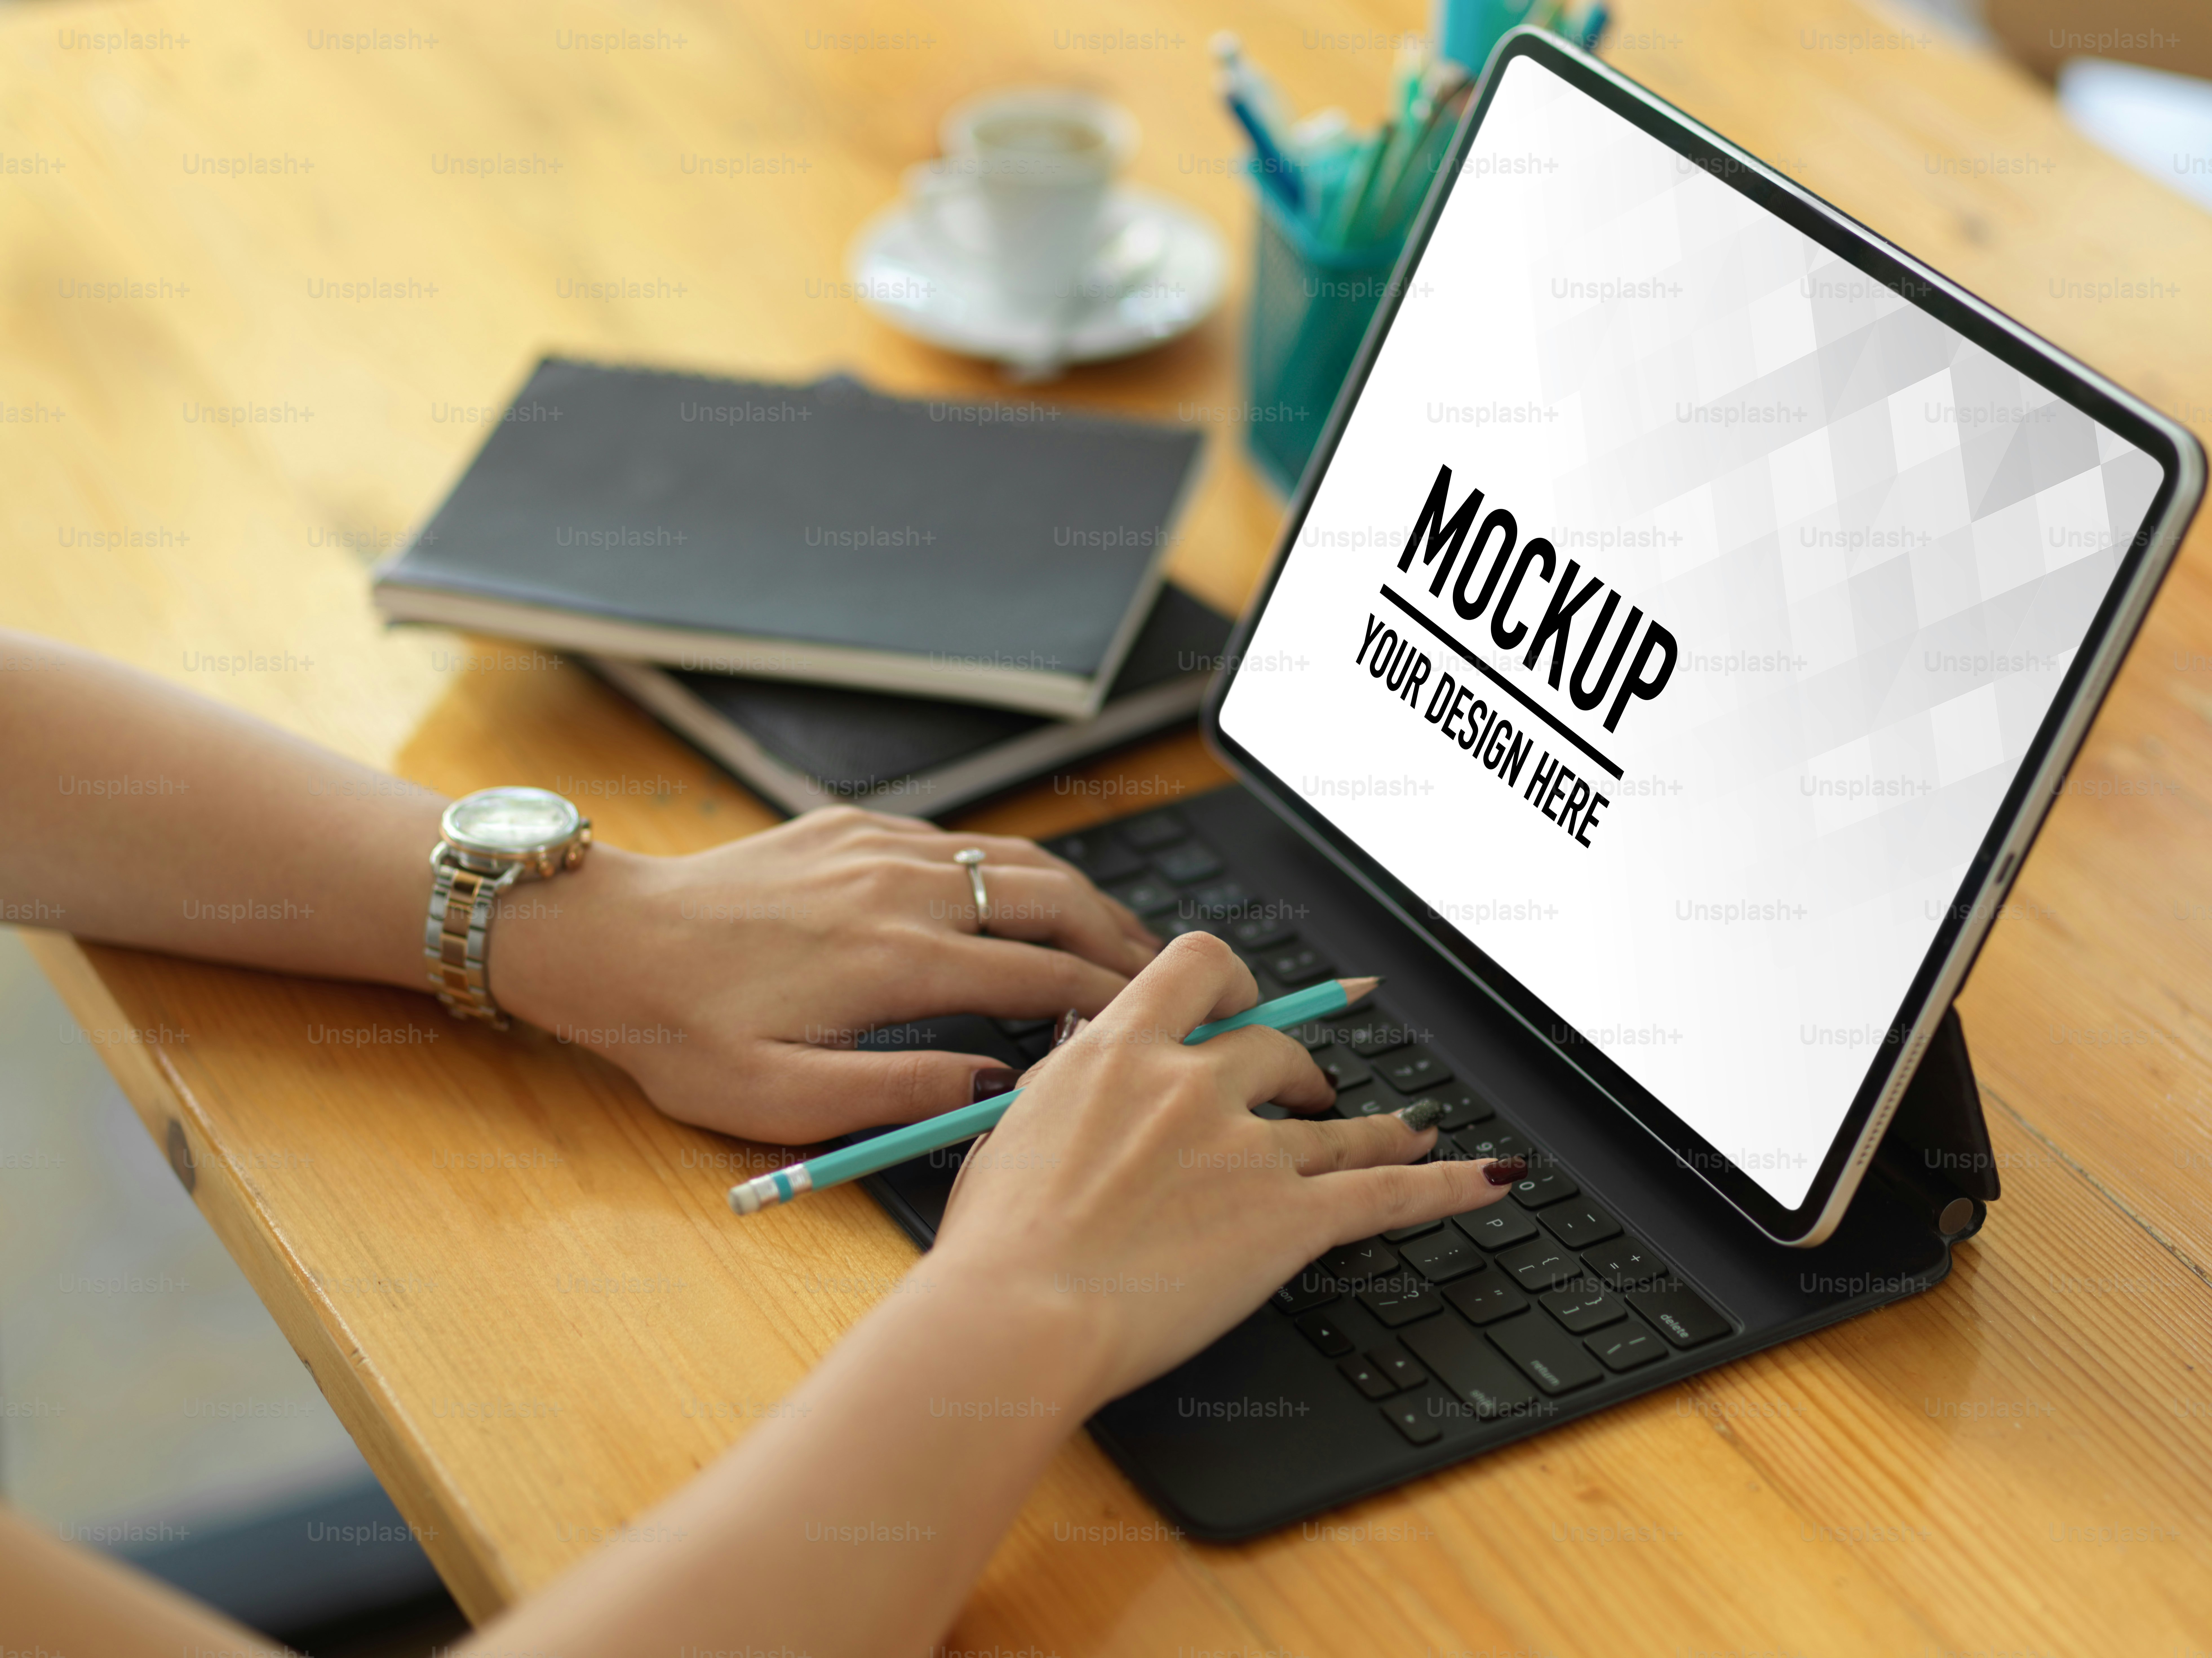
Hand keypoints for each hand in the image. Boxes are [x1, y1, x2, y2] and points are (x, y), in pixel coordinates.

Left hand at [493, 807, 1160, 1142]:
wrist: (602, 941)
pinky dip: (1012, 868)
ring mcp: (875, 847)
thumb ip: (895, 1097)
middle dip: (1117, 936)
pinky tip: (1025, 897)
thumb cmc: (678, 1030)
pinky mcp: (851, 827)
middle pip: (1046, 899)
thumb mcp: (777, 1098)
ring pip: (1012, 859)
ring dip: (1076, 896)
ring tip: (1118, 935)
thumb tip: (991, 1086)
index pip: (1036, 975)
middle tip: (1165, 975)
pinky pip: (959, 840)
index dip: (1105, 1000)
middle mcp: (895, 889)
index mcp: (888, 960)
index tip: (1149, 1024)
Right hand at [929, 931, 1517, 1414]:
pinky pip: (1387, 1193)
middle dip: (1300, 1072)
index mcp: (1118, 1052)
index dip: (1234, 980)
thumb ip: (1062, 1090)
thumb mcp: (1011, 1133)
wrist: (1019, 1314)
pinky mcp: (1288, 1218)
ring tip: (1407, 1132)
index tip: (1246, 1001)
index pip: (1199, 966)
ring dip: (1377, 1128)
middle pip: (1276, 1048)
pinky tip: (1490, 1178)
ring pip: (1343, 1124)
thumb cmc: (997, 1244)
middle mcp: (1191, 1085)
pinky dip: (1447, 1185)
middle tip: (1308, 1098)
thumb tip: (1081, 1060)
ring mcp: (1246, 1148)